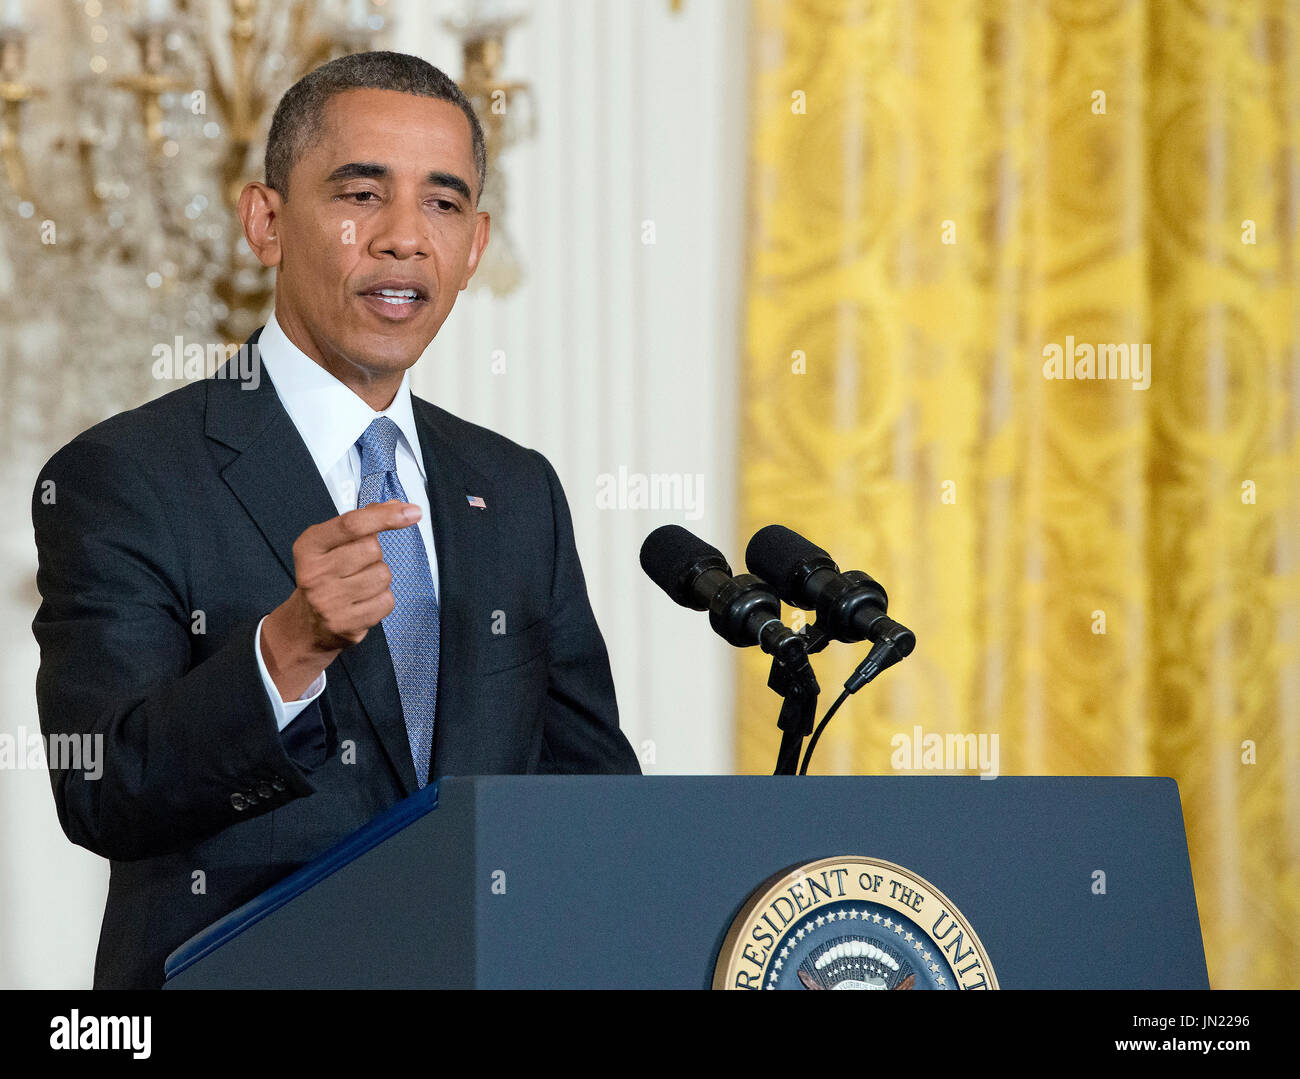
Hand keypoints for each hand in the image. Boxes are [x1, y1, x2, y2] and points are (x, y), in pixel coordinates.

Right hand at [260, 500, 419, 699]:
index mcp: (309, 546)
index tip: (412, 511)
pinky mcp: (345, 624)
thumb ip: (363, 522)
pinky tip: (363, 602)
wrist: (307, 624)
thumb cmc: (326, 576)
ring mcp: (328, 601)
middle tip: (357, 566)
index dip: (385, 516)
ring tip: (359, 586)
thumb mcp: (333, 544)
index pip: (351, 525)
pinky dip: (382, 600)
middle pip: (371, 549)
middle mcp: (314, 573)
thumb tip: (396, 505)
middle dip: (374, 555)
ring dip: (379, 578)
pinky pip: (386, 601)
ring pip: (383, 575)